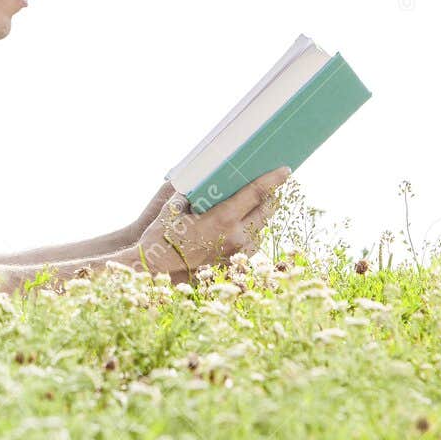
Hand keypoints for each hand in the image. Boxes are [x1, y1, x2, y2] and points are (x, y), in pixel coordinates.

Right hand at [134, 167, 290, 282]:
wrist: (155, 269)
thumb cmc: (162, 236)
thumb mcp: (175, 207)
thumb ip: (194, 191)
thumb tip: (205, 177)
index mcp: (223, 219)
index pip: (257, 193)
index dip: (273, 179)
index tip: (285, 169)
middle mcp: (236, 237)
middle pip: (266, 211)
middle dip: (272, 195)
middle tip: (274, 183)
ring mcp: (238, 252)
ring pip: (261, 227)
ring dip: (261, 214)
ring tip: (257, 203)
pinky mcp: (235, 264)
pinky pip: (252, 242)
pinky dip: (251, 230)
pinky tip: (243, 224)